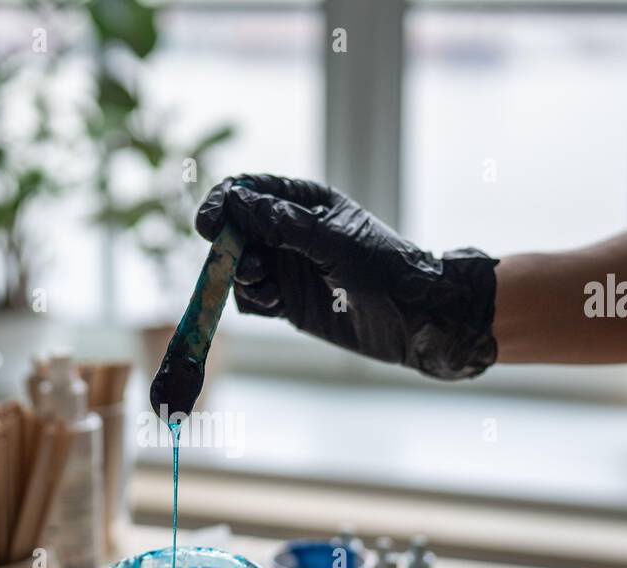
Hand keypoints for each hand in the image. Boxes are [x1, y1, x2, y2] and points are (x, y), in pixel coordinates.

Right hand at [196, 174, 498, 379]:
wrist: (415, 318)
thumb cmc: (387, 267)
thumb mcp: (335, 241)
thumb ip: (284, 224)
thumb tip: (238, 202)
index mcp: (304, 202)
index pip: (248, 191)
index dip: (223, 203)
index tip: (211, 225)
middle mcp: (289, 232)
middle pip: (235, 230)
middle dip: (229, 246)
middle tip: (243, 266)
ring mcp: (287, 267)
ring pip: (238, 266)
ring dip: (241, 276)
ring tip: (264, 285)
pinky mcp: (287, 302)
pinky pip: (251, 298)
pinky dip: (253, 299)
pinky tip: (274, 303)